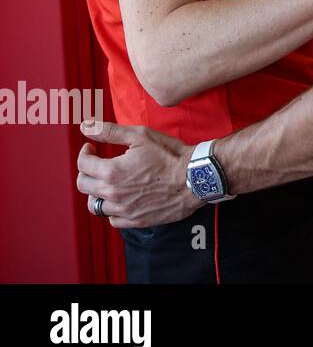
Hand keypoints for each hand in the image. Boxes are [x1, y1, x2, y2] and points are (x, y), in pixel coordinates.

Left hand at [76, 121, 200, 227]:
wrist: (195, 177)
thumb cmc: (170, 155)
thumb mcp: (141, 136)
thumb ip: (109, 131)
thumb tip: (86, 126)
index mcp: (111, 172)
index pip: (83, 164)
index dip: (85, 152)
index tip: (92, 148)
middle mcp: (113, 193)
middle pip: (83, 185)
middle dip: (87, 171)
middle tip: (97, 164)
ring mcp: (123, 209)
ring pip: (95, 205)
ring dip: (96, 192)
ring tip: (107, 183)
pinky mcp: (136, 220)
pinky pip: (113, 219)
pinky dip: (112, 209)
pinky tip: (121, 199)